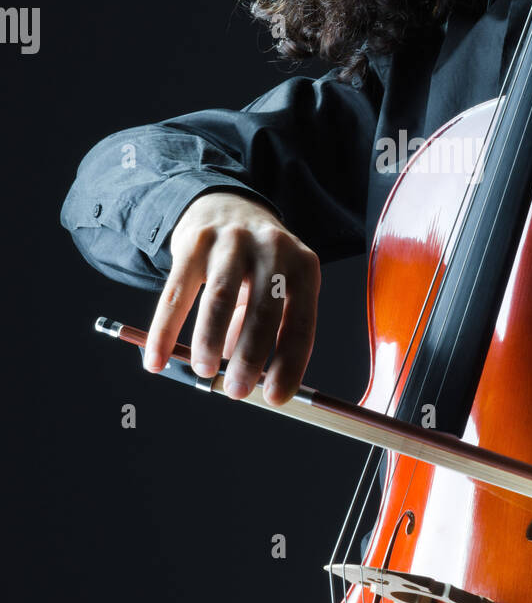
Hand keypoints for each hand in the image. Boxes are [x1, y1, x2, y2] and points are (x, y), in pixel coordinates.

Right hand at [143, 191, 320, 405]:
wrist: (225, 205)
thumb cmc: (254, 263)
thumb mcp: (272, 289)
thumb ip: (262, 328)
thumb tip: (245, 377)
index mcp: (304, 267)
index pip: (302, 322)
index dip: (289, 364)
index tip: (274, 397)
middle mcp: (274, 249)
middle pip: (264, 310)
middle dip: (249, 357)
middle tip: (236, 391)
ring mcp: (234, 241)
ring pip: (219, 298)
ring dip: (209, 341)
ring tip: (203, 372)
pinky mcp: (195, 241)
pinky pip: (177, 292)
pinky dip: (164, 331)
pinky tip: (156, 360)